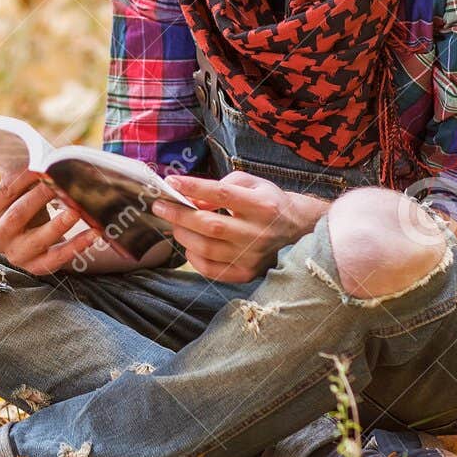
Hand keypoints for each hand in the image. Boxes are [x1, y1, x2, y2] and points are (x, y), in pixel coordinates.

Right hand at [0, 169, 100, 275]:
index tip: (42, 164)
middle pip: (18, 214)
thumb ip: (23, 177)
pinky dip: (77, 245)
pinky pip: (58, 257)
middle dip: (40, 197)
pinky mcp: (36, 268)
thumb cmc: (25, 205)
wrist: (29, 240)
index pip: (4, 192)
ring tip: (77, 209)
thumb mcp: (17, 193)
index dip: (23, 177)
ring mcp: (15, 255)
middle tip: (60, 182)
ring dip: (59, 223)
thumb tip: (42, 156)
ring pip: (38, 239)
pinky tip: (94, 233)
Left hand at [151, 171, 325, 282]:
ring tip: (175, 224)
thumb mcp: (251, 183)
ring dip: (183, 235)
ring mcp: (252, 257)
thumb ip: (222, 186)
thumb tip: (193, 200)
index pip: (222, 195)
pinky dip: (193, 257)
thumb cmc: (267, 202)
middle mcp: (258, 233)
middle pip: (210, 226)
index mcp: (262, 206)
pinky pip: (211, 270)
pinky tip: (189, 245)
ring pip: (207, 249)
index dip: (193, 188)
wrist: (296, 229)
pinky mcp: (246, 273)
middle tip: (160, 206)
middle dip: (179, 215)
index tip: (171, 183)